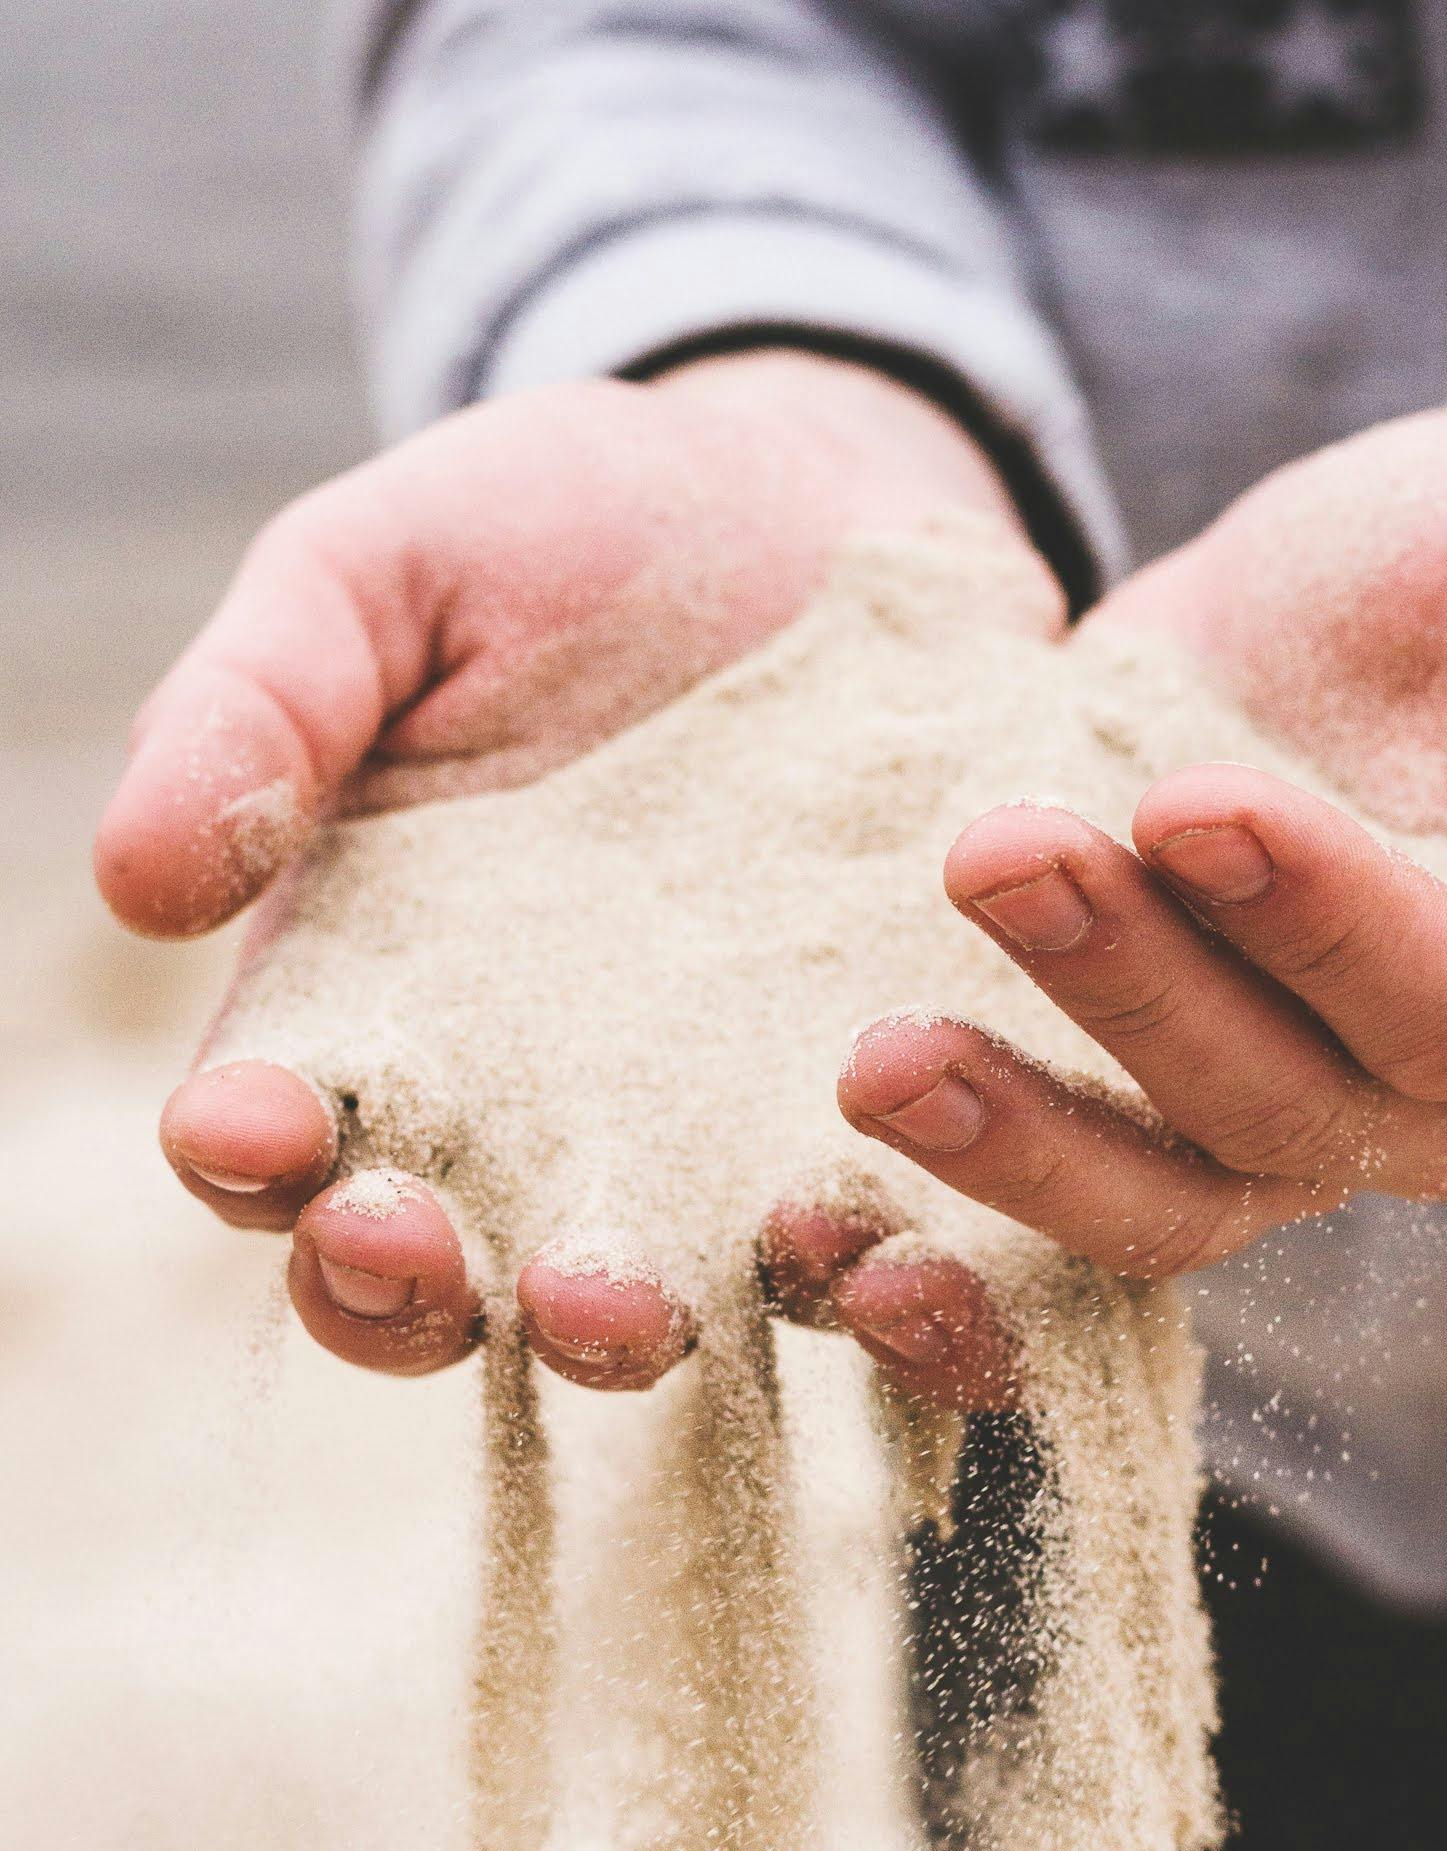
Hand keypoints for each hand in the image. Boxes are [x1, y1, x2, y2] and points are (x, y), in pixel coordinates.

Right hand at [96, 352, 1032, 1388]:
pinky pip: (871, 1239)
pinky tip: (875, 1263)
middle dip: (406, 1294)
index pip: (276, 1136)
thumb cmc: (554, 531)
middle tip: (423, 1256)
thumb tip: (136, 880)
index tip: (246, 1126)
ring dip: (621, 1331)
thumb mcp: (382, 573)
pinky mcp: (887, 1123)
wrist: (814, 499)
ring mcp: (708, 1138)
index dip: (248, 1152)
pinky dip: (864, 1284)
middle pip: (434, 1276)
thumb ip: (259, 705)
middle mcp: (525, 1117)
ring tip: (634, 1304)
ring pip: (645, 1299)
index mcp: (371, 1005)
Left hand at [840, 403, 1446, 1397]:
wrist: (1322, 617)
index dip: (1332, 923)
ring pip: (1158, 1206)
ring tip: (878, 1059)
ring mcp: (1273, 1139)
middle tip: (992, 848)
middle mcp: (1433, 1103)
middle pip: (1286, 1110)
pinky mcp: (1131, 1132)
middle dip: (1131, 990)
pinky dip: (946, 1255)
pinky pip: (1048, 1236)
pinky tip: (815, 1219)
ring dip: (1018, 1141)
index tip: (1188, 796)